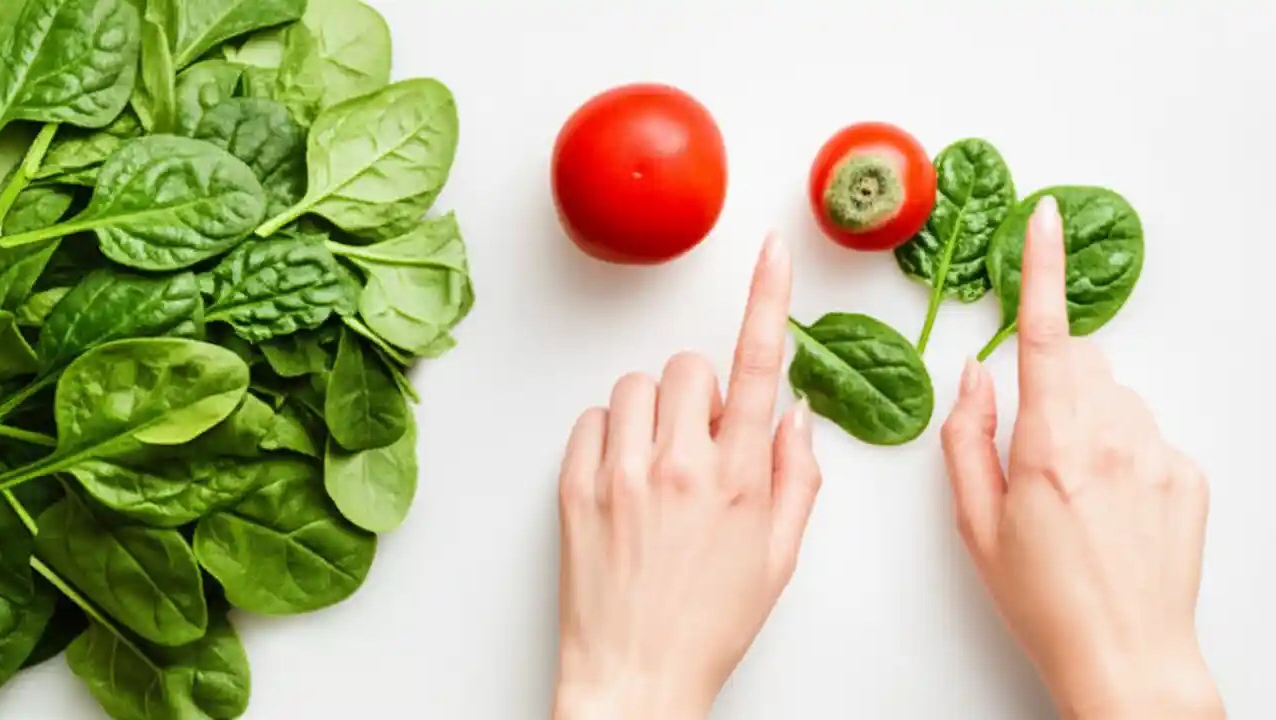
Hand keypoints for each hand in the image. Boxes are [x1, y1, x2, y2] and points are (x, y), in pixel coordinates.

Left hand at [552, 235, 821, 719]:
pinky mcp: (574, 486)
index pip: (758, 367)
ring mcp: (620, 473)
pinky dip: (608, 435)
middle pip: (686, 367)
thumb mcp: (778, 557)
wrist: (635, 676)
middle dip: (697, 393)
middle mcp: (679, 465)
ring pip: (634, 386)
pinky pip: (590, 418)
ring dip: (651, 411)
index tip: (773, 252)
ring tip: (656, 463)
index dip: (769, 300)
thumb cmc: (709, 625)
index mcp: (739, 479)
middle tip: (699, 441)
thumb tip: (793, 412)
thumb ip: (796, 476)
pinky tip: (622, 477)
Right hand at [942, 197, 1223, 718]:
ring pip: (1114, 395)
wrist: (1127, 656)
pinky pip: (1147, 431)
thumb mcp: (975, 521)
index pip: (1045, 335)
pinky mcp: (1189, 473)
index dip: (1041, 269)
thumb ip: (967, 435)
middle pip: (1081, 360)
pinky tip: (1112, 506)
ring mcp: (1159, 453)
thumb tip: (976, 375)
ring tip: (1075, 489)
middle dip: (1052, 378)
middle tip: (1033, 444)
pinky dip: (1123, 449)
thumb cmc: (1043, 597)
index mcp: (1051, 446)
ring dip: (1087, 416)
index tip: (1043, 220)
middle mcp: (1113, 437)